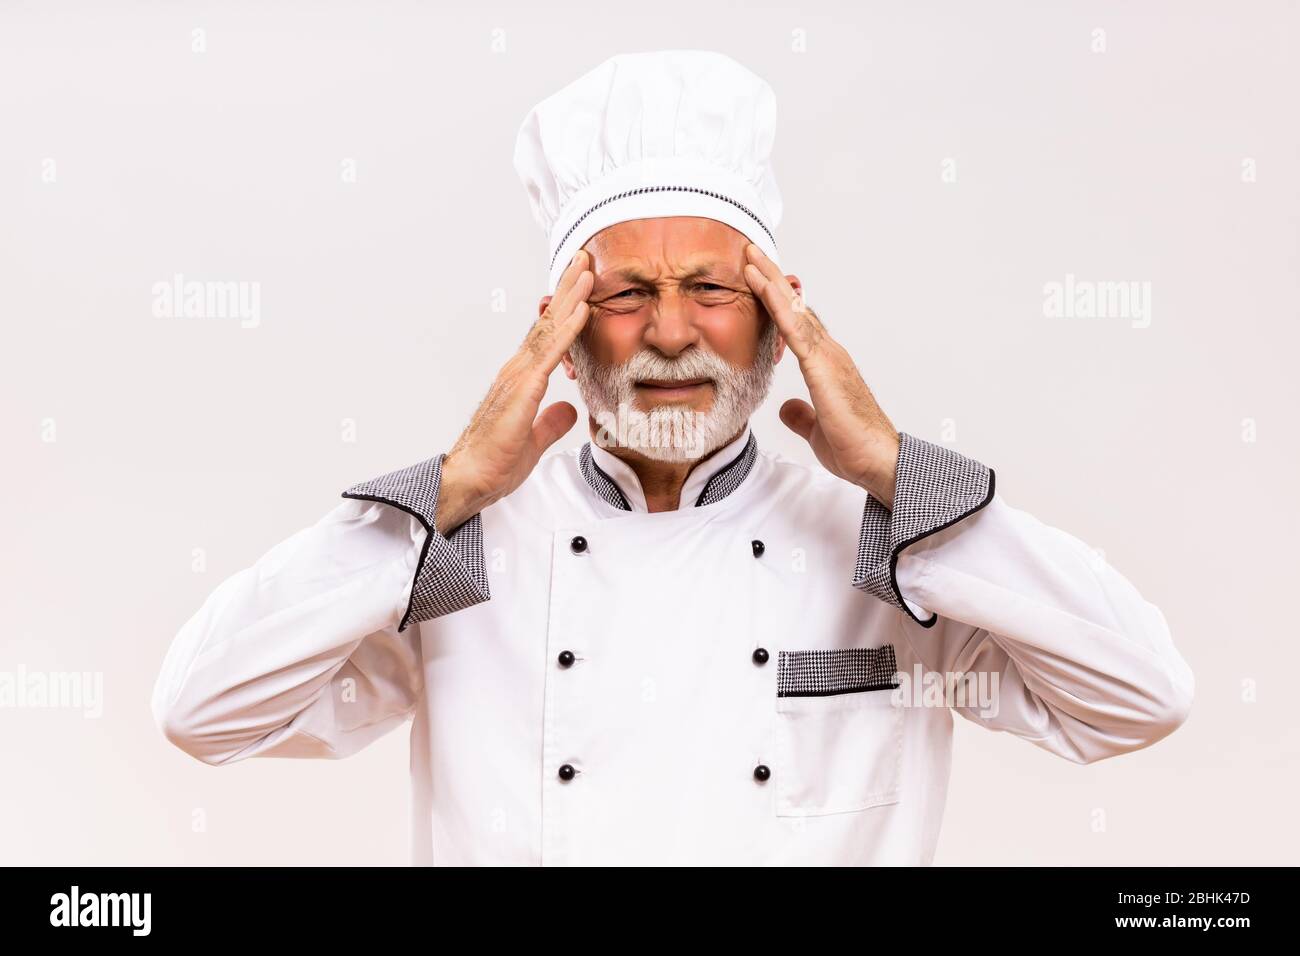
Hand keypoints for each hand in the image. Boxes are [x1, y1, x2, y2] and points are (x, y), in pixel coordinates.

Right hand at [435, 250, 594, 530]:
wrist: (470, 481)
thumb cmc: (494, 464)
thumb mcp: (534, 440)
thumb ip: (551, 422)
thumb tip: (569, 410)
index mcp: (521, 380)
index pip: (548, 337)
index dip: (566, 310)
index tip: (582, 285)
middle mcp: (517, 370)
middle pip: (547, 322)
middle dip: (568, 289)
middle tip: (584, 258)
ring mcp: (517, 377)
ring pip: (549, 329)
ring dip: (570, 298)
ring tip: (587, 270)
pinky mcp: (522, 391)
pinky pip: (550, 353)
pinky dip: (568, 329)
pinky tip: (582, 309)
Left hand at [742, 243, 900, 507]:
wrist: (878, 460)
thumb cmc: (854, 447)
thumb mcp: (817, 428)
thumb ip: (802, 414)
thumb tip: (787, 407)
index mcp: (826, 365)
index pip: (797, 325)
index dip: (777, 301)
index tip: (758, 279)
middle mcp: (829, 353)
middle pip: (795, 307)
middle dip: (771, 278)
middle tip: (750, 251)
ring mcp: (828, 356)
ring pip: (794, 309)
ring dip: (770, 282)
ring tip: (749, 257)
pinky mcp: (823, 366)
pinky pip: (795, 328)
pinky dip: (777, 305)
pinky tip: (762, 287)